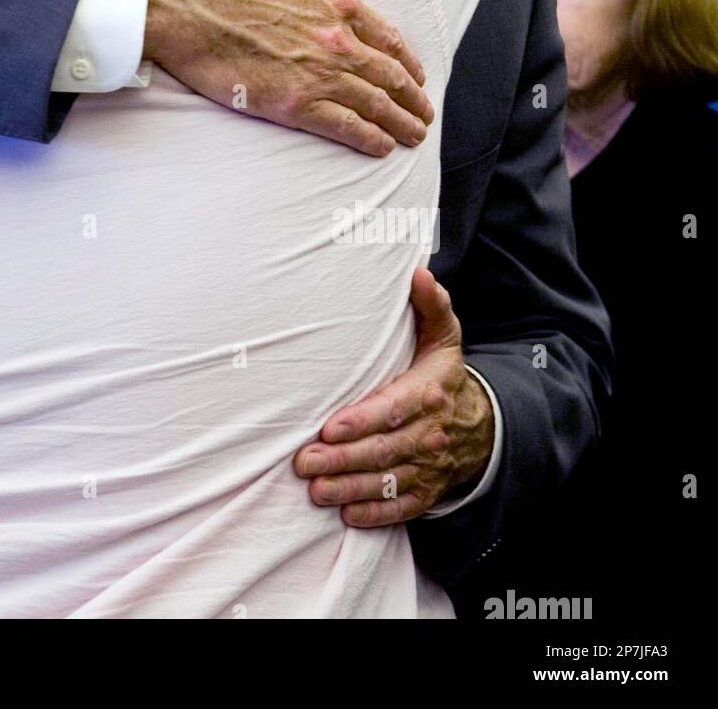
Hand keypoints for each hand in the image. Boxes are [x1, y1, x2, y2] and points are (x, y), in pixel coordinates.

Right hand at [144, 0, 432, 154]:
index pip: (386, 36)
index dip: (406, 60)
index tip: (415, 76)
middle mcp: (336, 37)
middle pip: (389, 75)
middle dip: (412, 98)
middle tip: (422, 114)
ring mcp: (317, 72)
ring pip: (374, 104)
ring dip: (399, 123)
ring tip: (411, 136)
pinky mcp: (291, 103)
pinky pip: (344, 126)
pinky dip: (369, 139)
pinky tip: (381, 147)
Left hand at [292, 269, 493, 525]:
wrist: (481, 426)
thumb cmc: (443, 374)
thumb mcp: (443, 337)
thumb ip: (430, 306)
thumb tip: (418, 271)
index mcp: (428, 393)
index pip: (392, 409)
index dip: (362, 420)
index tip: (331, 427)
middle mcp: (429, 434)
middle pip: (383, 450)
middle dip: (342, 459)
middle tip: (304, 461)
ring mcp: (428, 467)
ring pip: (387, 482)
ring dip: (349, 488)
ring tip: (314, 489)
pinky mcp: (426, 492)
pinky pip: (401, 508)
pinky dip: (374, 514)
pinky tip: (345, 514)